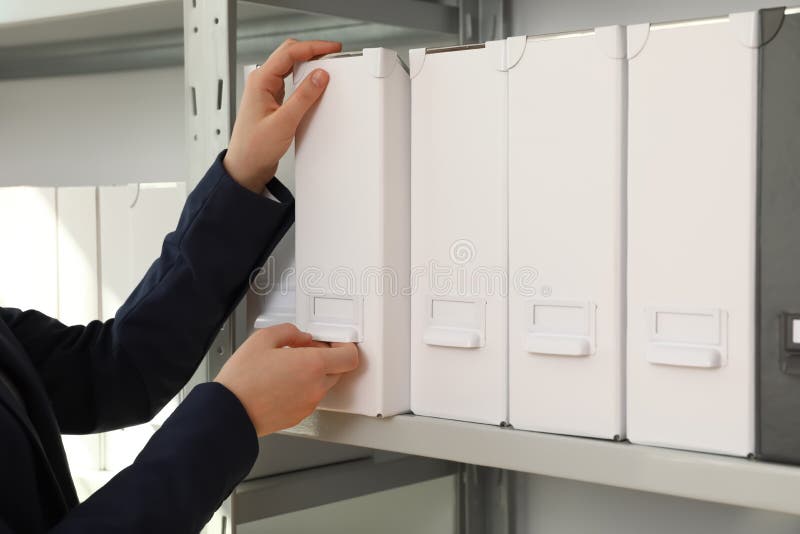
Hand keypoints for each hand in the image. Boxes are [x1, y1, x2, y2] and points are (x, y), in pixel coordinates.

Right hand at [214, 323, 358, 436]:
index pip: (349, 356)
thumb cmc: (242, 380)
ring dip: (314, 373)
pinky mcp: (299, 416)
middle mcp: (315, 387)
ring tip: (288, 366)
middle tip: (306, 350)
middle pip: (338, 369)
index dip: (345, 346)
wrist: (230, 413)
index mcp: (312, 365)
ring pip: (323, 384)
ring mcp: (308, 403)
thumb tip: (302, 337)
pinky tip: (282, 382)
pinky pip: (310, 397)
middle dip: (327, 357)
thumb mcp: (262, 338)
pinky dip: (303, 388)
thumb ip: (290, 331)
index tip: (335, 342)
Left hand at [224, 39, 341, 192]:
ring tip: (326, 67)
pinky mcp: (273, 101)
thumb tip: (319, 76)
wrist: (246, 167)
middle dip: (312, 51)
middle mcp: (262, 82)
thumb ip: (303, 97)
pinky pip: (290, 82)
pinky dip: (304, 79)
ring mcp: (267, 91)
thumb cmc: (254, 148)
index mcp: (260, 81)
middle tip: (332, 54)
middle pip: (289, 54)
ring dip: (308, 64)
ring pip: (290, 67)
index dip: (313, 47)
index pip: (289, 52)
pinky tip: (314, 85)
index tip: (332, 49)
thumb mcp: (284, 122)